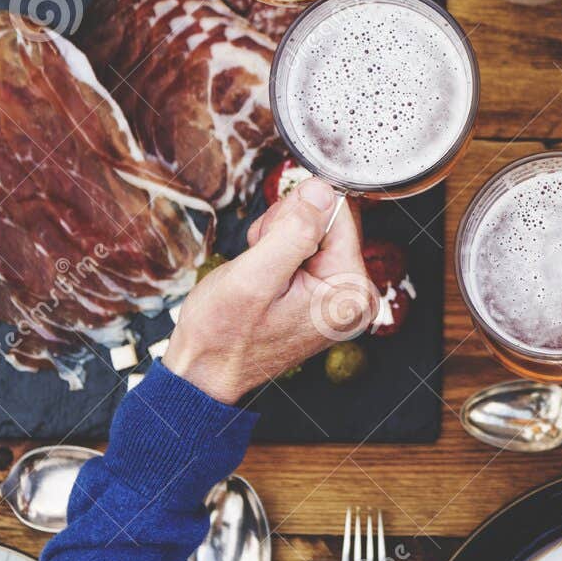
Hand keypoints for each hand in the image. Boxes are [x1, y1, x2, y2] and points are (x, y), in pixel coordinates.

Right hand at [162, 177, 377, 404]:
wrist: (206, 371)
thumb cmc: (224, 335)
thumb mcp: (254, 277)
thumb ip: (293, 231)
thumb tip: (323, 190)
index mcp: (351, 291)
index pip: (337, 213)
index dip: (295, 215)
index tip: (268, 242)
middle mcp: (355, 294)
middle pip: (328, 220)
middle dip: (286, 229)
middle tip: (259, 261)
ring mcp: (341, 295)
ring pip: (313, 230)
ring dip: (278, 240)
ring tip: (257, 272)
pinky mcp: (324, 293)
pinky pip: (307, 249)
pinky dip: (279, 253)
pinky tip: (263, 276)